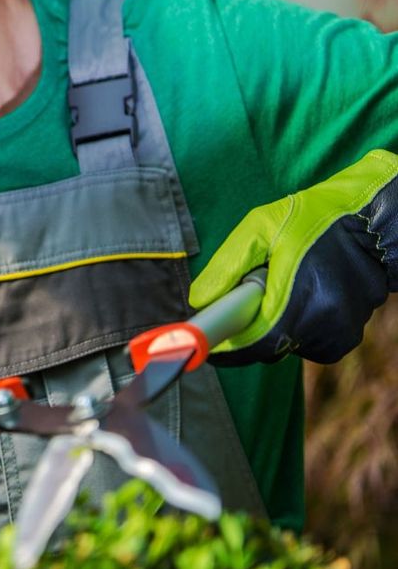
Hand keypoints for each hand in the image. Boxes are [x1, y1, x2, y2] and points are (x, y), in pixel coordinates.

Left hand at [190, 149, 397, 363]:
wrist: (371, 223)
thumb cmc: (312, 220)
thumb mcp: (260, 228)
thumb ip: (226, 265)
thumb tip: (199, 301)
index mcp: (299, 299)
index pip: (253, 345)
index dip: (226, 348)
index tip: (207, 343)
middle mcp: (323, 325)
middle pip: (266, 348)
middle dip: (249, 329)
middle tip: (250, 296)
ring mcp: (338, 334)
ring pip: (285, 346)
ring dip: (274, 326)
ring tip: (285, 288)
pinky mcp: (346, 339)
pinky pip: (306, 344)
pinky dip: (296, 327)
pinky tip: (304, 298)